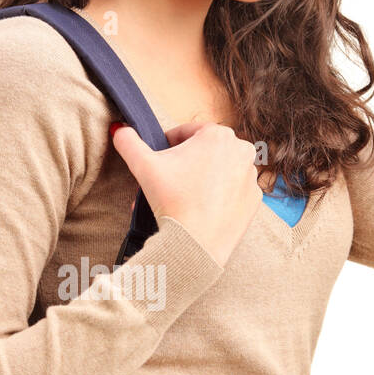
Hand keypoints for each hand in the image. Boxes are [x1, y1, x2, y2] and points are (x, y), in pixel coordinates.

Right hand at [110, 120, 259, 267]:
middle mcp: (241, 150)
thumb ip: (128, 142)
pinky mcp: (254, 199)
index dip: (169, 144)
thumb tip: (119, 129)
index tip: (160, 158)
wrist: (196, 244)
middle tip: (170, 180)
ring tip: (184, 195)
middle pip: (206, 151)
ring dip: (204, 177)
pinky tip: (203, 207)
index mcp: (218, 134)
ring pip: (220, 170)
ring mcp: (250, 176)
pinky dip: (220, 196)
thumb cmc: (172, 200)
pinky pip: (233, 191)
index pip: (187, 132)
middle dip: (187, 162)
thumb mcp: (143, 166)